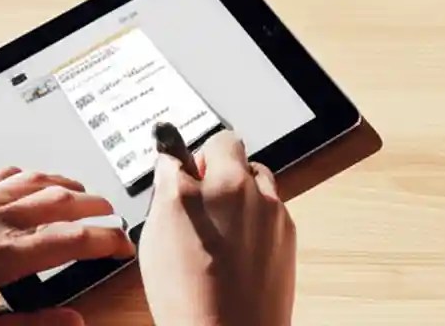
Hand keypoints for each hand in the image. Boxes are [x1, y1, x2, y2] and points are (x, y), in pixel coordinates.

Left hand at [0, 168, 134, 325]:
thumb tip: (74, 323)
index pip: (71, 240)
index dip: (106, 241)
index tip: (123, 246)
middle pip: (55, 200)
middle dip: (92, 204)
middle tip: (112, 212)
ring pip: (24, 179)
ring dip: (57, 182)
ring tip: (76, 189)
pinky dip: (13, 175)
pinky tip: (16, 181)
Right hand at [139, 131, 295, 325]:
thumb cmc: (189, 300)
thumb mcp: (157, 239)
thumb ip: (168, 191)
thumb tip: (171, 166)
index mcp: (210, 186)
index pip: (192, 145)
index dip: (183, 158)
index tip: (178, 166)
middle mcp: (244, 190)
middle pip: (231, 149)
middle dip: (215, 165)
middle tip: (199, 194)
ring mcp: (271, 209)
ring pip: (255, 176)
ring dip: (240, 188)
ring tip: (220, 225)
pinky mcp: (288, 231)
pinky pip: (271, 205)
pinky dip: (257, 215)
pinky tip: (238, 246)